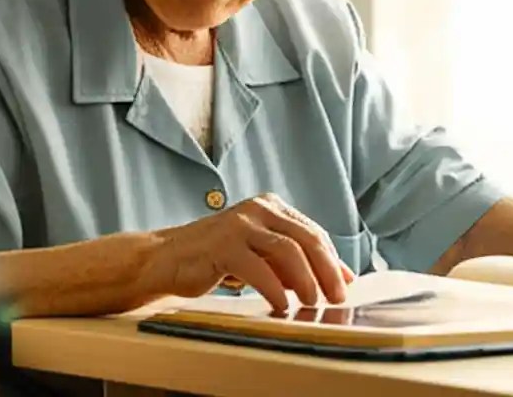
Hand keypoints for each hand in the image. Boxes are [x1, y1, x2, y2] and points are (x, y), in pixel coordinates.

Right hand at [139, 193, 354, 310]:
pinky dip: (275, 289)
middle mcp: (258, 209)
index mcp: (270, 207)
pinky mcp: (223, 245)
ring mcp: (240, 224)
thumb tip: (335, 279)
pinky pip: (258, 268)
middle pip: (306, 238)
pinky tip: (282, 305)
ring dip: (306, 280)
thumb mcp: (260, 257)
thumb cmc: (216, 259)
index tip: (346, 284)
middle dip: (327, 270)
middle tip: (337, 297)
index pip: (313, 232)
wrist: (166, 259)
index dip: (333, 259)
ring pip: (288, 250)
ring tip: (313, 303)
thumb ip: (292, 264)